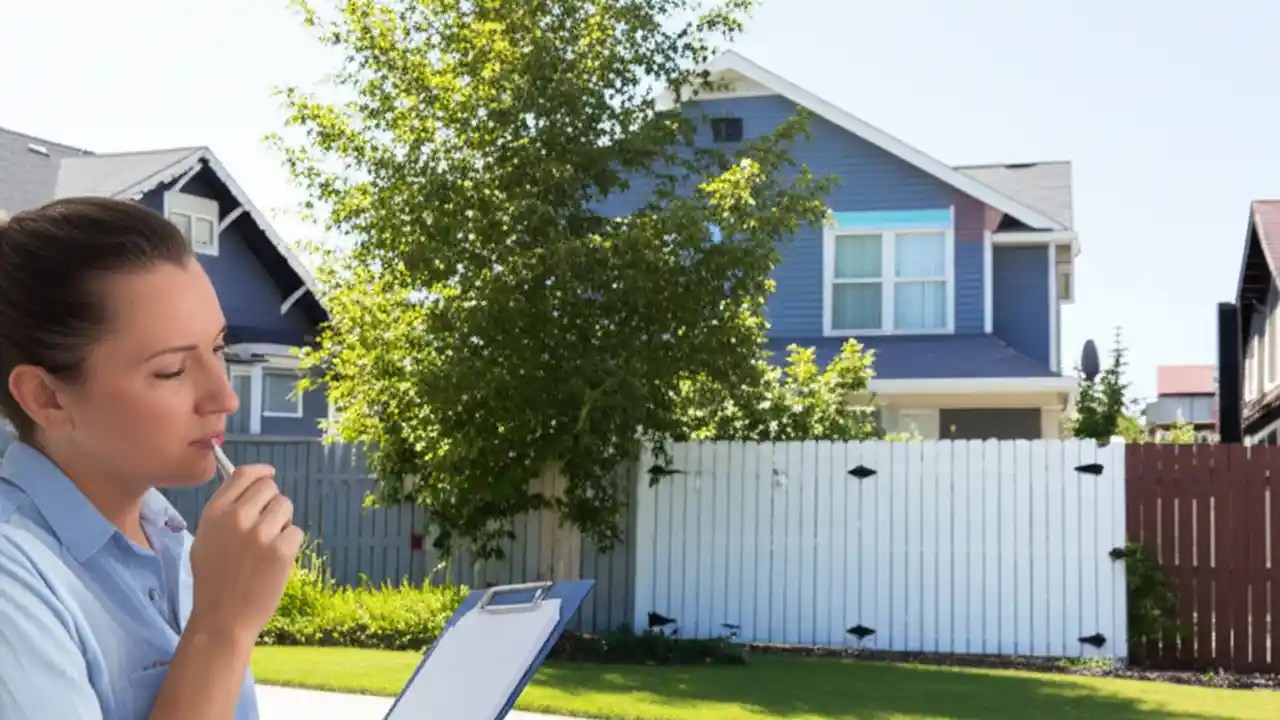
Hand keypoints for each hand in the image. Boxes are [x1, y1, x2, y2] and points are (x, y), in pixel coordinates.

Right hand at [187, 463, 302, 645]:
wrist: (223, 619)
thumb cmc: (213, 581)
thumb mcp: (205, 538)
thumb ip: (225, 511)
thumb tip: (250, 486)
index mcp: (215, 512)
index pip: (244, 474)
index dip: (261, 472)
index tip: (269, 474)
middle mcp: (237, 517)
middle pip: (270, 488)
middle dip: (272, 503)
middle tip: (265, 528)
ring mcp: (260, 533)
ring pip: (286, 507)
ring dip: (282, 523)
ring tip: (266, 548)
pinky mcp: (281, 550)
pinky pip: (296, 532)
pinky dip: (290, 545)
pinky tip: (274, 563)